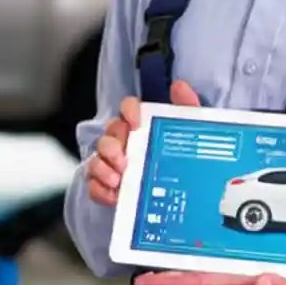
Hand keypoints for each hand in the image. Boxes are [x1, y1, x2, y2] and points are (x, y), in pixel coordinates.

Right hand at [86, 81, 201, 205]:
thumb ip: (187, 108)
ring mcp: (113, 165)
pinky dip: (100, 190)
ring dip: (103, 167)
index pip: (128, 108)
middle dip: (111, 145)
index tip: (135, 122)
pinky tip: (114, 196)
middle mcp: (124, 142)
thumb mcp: (191, 133)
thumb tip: (179, 86)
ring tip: (118, 179)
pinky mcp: (108, 188)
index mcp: (141, 126)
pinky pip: (94, 185)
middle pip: (109, 134)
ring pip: (97, 159)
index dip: (128, 110)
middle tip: (123, 159)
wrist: (184, 197)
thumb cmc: (183, 161)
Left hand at [133, 271, 285, 284]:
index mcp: (247, 283)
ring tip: (158, 269)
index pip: (203, 281)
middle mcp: (242, 280)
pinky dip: (207, 262)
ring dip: (185, 270)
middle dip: (170, 277)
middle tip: (142, 275)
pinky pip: (228, 266)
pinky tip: (191, 262)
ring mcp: (247, 277)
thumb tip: (263, 282)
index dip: (173, 281)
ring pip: (210, 272)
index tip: (146, 279)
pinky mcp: (257, 270)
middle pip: (199, 277)